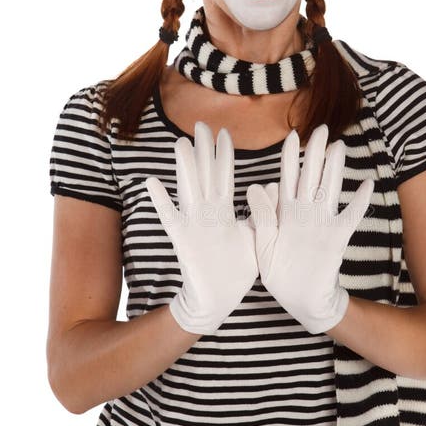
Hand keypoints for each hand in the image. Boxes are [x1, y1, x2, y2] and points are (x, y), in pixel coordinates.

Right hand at [145, 122, 257, 333]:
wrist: (218, 301)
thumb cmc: (236, 271)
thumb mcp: (255, 237)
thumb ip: (261, 212)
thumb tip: (273, 187)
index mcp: (224, 212)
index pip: (224, 176)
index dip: (223, 154)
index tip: (224, 132)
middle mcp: (208, 213)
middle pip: (205, 174)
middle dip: (203, 150)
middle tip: (200, 125)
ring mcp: (194, 225)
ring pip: (189, 189)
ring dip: (185, 166)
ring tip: (181, 143)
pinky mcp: (183, 240)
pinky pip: (170, 217)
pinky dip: (161, 201)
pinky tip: (152, 182)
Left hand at [246, 124, 373, 333]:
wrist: (302, 300)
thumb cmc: (280, 275)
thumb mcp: (263, 245)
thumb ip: (262, 216)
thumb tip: (254, 185)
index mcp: (285, 213)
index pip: (287, 178)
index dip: (291, 157)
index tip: (293, 136)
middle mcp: (305, 213)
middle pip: (311, 176)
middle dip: (315, 153)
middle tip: (321, 129)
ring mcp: (322, 223)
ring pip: (329, 189)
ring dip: (334, 168)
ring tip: (339, 147)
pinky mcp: (337, 238)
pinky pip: (351, 216)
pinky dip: (359, 201)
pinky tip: (368, 184)